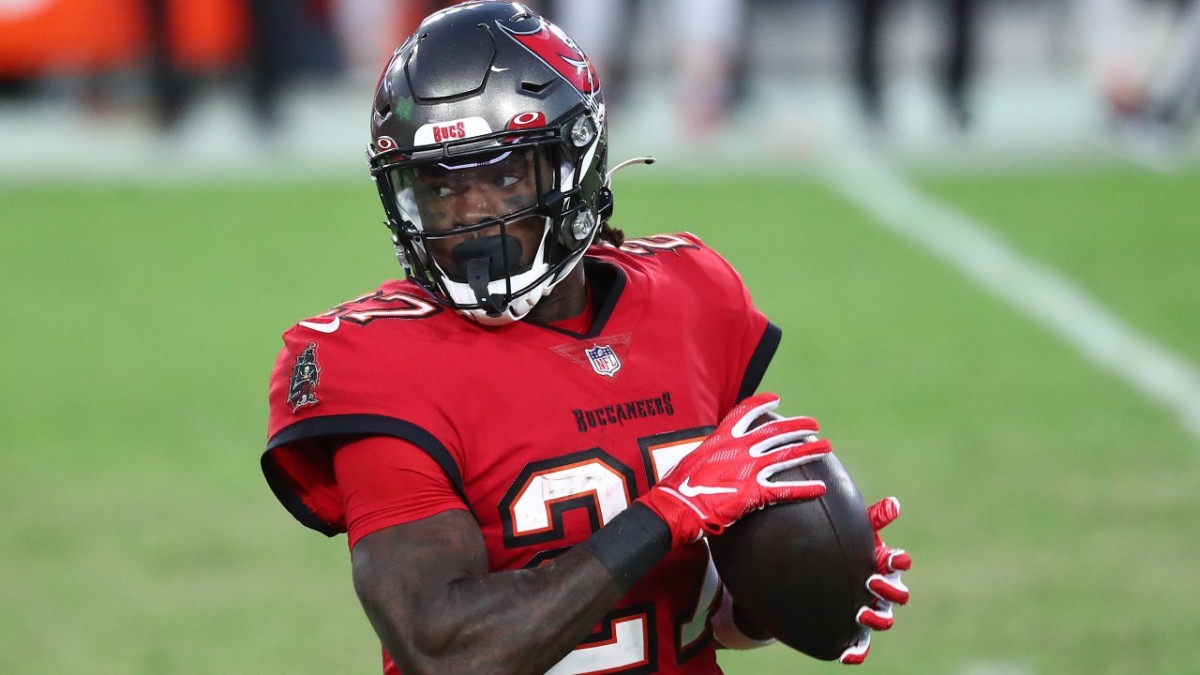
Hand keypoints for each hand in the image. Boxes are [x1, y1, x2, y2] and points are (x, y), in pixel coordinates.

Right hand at [638, 392, 832, 548]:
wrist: (675, 506)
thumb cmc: (678, 487)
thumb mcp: (692, 460)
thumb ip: (709, 455)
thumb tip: (711, 457)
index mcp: (721, 438)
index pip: (745, 413)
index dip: (762, 404)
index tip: (777, 399)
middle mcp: (739, 449)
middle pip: (775, 432)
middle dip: (797, 426)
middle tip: (813, 424)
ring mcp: (748, 469)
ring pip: (786, 456)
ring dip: (808, 450)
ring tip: (826, 446)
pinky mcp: (754, 492)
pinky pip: (785, 490)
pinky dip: (805, 489)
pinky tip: (821, 488)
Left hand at [839, 497, 910, 664]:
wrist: (813, 576)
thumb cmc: (840, 550)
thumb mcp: (853, 533)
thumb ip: (871, 519)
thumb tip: (893, 504)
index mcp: (882, 564)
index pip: (898, 563)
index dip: (896, 560)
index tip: (888, 557)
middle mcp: (882, 590)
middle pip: (898, 594)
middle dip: (888, 589)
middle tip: (870, 580)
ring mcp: (871, 611)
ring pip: (884, 620)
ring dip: (876, 618)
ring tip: (860, 612)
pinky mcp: (855, 631)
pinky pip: (860, 646)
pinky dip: (856, 652)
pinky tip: (845, 654)